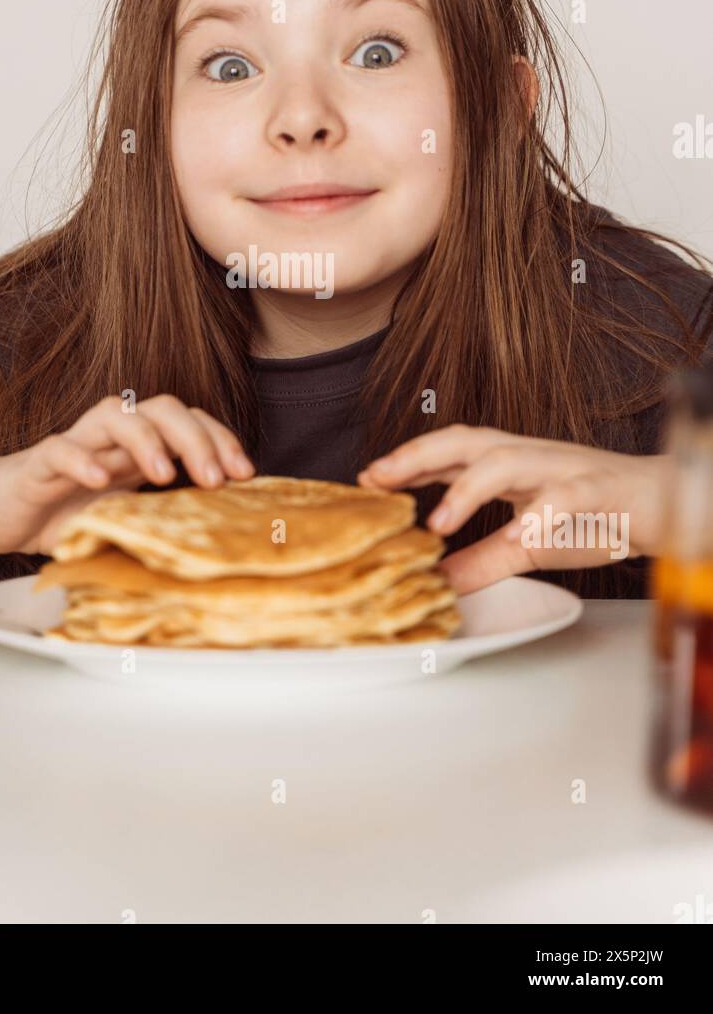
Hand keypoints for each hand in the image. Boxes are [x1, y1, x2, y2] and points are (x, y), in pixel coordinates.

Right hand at [0, 394, 254, 559]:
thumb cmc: (62, 515)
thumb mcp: (121, 519)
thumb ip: (159, 519)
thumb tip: (218, 544)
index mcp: (139, 446)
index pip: (190, 422)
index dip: (220, 439)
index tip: (246, 474)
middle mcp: (111, 436)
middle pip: (162, 408)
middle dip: (196, 438)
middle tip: (216, 479)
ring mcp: (76, 444)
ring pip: (116, 413)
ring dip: (146, 439)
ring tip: (164, 475)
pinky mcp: (37, 463)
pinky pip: (60, 449)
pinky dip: (81, 459)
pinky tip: (100, 480)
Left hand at [357, 424, 667, 594]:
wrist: (657, 506)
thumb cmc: (592, 516)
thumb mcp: (527, 544)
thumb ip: (482, 560)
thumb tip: (437, 581)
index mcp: (507, 464)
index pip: (446, 453)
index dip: (405, 462)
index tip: (364, 479)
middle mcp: (526, 456)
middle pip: (465, 441)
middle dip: (418, 455)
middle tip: (377, 478)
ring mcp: (559, 468)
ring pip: (507, 461)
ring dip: (469, 489)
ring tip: (438, 521)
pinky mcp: (593, 490)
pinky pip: (562, 498)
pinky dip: (538, 515)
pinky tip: (517, 535)